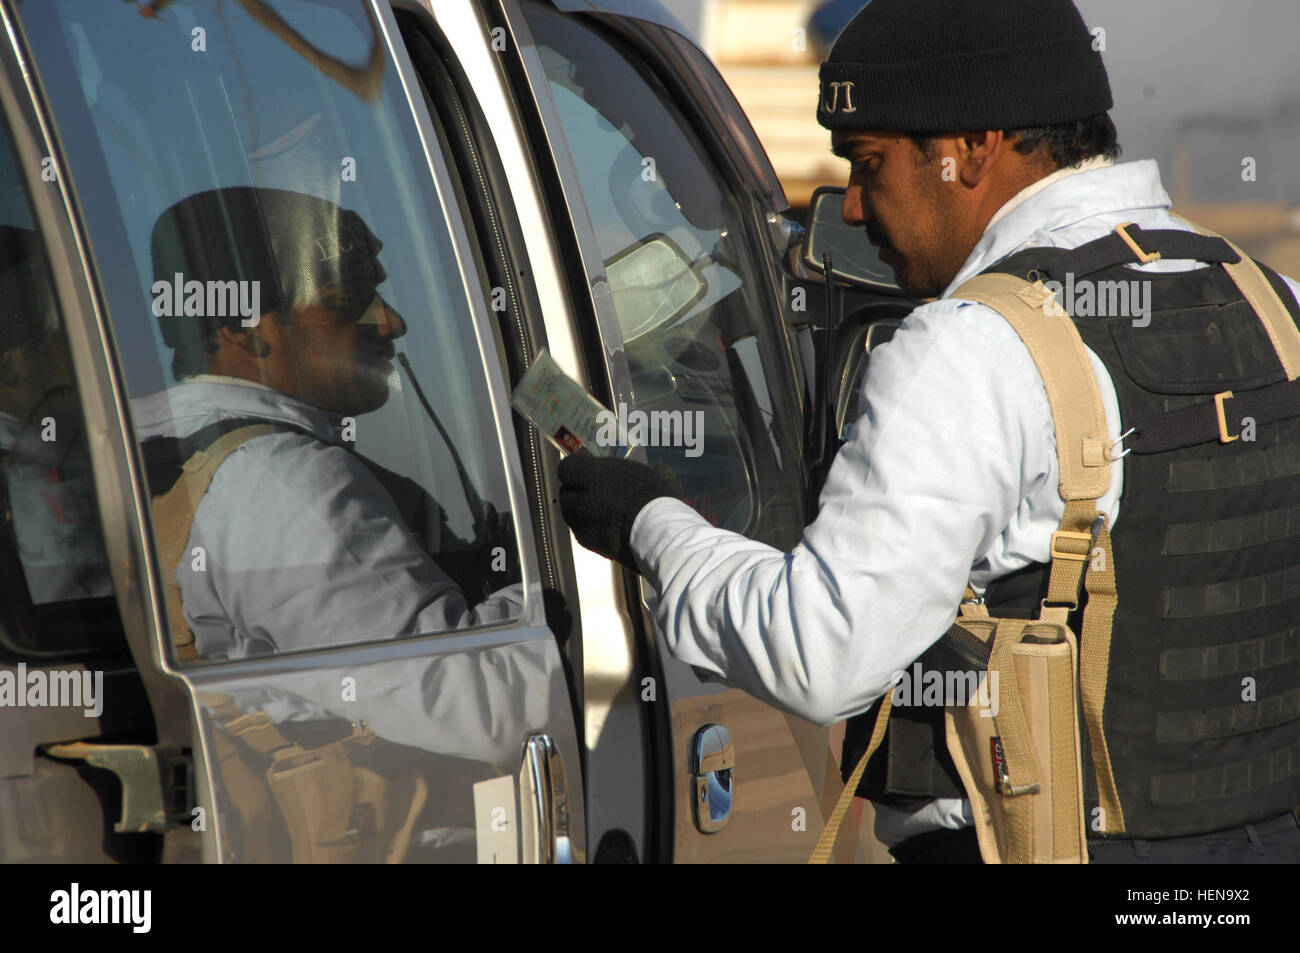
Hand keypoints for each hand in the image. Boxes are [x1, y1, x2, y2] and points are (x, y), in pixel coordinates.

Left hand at [558, 452, 683, 570]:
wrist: (655, 536)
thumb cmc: (653, 498)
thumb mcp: (650, 474)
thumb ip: (640, 472)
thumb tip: (659, 470)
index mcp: (590, 475)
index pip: (567, 468)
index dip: (577, 467)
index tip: (587, 465)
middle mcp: (578, 500)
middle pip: (567, 494)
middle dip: (578, 493)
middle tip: (596, 492)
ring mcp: (581, 525)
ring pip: (574, 517)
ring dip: (583, 513)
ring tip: (605, 513)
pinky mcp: (589, 546)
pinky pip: (585, 534)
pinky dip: (594, 530)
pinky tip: (611, 530)